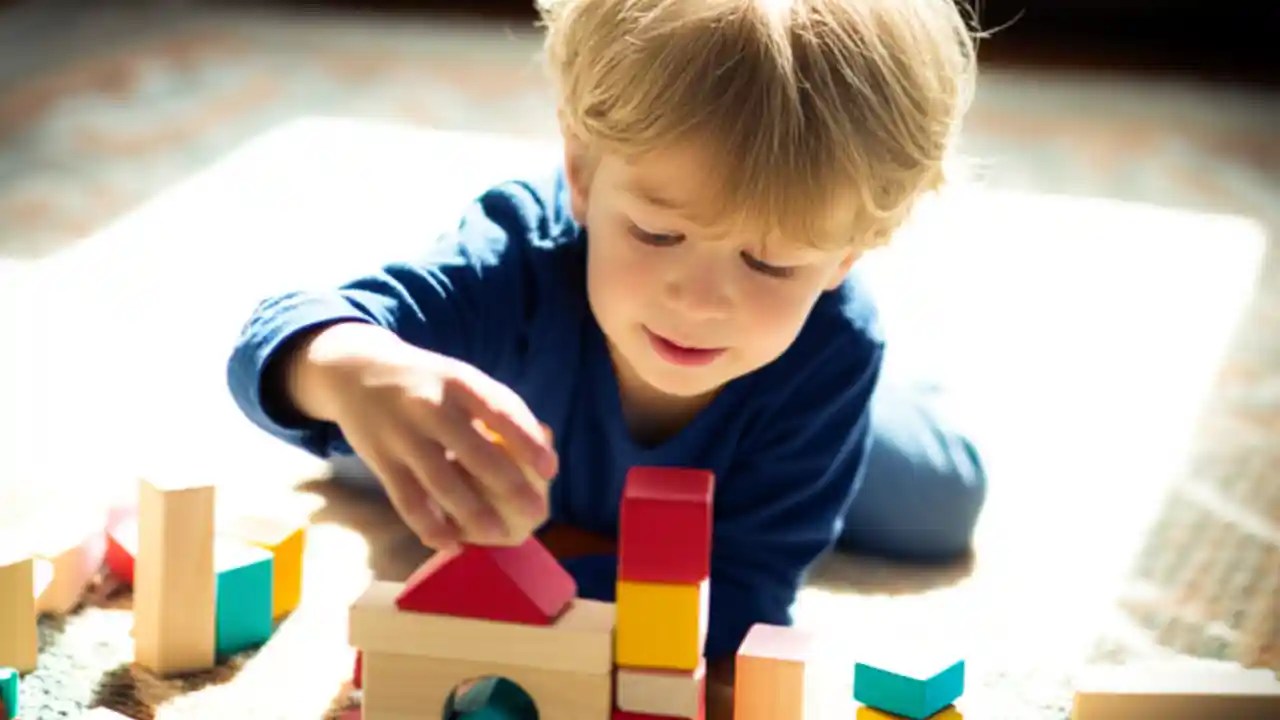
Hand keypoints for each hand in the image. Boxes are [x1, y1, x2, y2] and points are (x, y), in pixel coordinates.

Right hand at [283, 322, 557, 549]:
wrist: (354, 371)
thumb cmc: (425, 381)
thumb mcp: (458, 377)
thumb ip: (493, 407)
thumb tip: (540, 446)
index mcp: (458, 380)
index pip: (500, 409)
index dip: (527, 440)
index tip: (550, 469)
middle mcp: (430, 405)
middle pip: (475, 451)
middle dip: (510, 486)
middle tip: (538, 513)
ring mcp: (402, 434)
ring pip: (441, 481)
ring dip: (473, 513)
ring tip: (500, 535)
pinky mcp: (380, 460)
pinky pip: (408, 500)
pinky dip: (430, 525)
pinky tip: (452, 543)